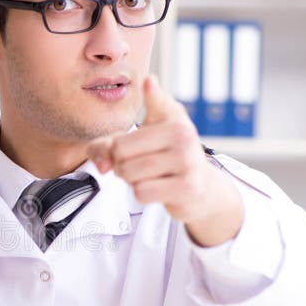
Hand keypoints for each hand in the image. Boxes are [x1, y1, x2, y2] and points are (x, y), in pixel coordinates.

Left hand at [87, 75, 243, 245]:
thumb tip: (104, 164)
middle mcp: (183, 137)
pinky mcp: (188, 187)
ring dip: (133, 181)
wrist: (201, 185)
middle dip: (122, 166)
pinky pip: (142, 193)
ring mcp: (188, 162)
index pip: (118, 143)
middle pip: (120, 159)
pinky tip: (159, 188)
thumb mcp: (139, 137)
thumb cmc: (163, 155)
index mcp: (171, 119)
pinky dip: (143, 194)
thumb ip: (109, 143)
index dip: (113, 150)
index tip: (140, 111)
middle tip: (140, 165)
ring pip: (131, 176)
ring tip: (150, 175)